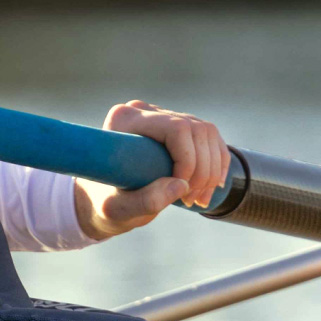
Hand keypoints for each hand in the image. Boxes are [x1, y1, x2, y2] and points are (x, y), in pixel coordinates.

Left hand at [74, 99, 230, 240]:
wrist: (103, 200)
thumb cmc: (104, 204)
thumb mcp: (117, 209)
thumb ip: (145, 200)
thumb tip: (180, 186)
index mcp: (125, 120)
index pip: (176, 128)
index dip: (188, 161)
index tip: (182, 192)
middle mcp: (144, 111)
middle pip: (196, 129)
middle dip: (202, 170)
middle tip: (191, 201)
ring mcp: (162, 116)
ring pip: (207, 132)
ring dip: (212, 169)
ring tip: (199, 199)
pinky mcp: (176, 127)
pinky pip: (210, 138)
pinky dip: (217, 164)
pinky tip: (210, 187)